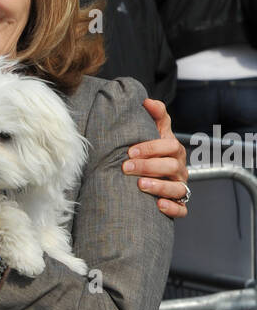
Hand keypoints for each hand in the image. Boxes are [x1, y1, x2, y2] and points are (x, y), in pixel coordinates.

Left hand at [123, 98, 188, 217]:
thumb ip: (155, 116)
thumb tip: (147, 101)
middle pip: (170, 166)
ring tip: (141, 185)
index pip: (168, 146)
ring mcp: (180, 187)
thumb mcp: (156, 134)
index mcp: (174, 151)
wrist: (154, 178)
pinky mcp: (179, 204)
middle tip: (126, 167)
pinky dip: (173, 207)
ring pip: (177, 188)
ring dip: (160, 187)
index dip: (151, 148)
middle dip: (148, 166)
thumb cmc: (154, 154)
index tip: (129, 151)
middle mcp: (179, 169)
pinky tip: (159, 205)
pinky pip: (182, 208)